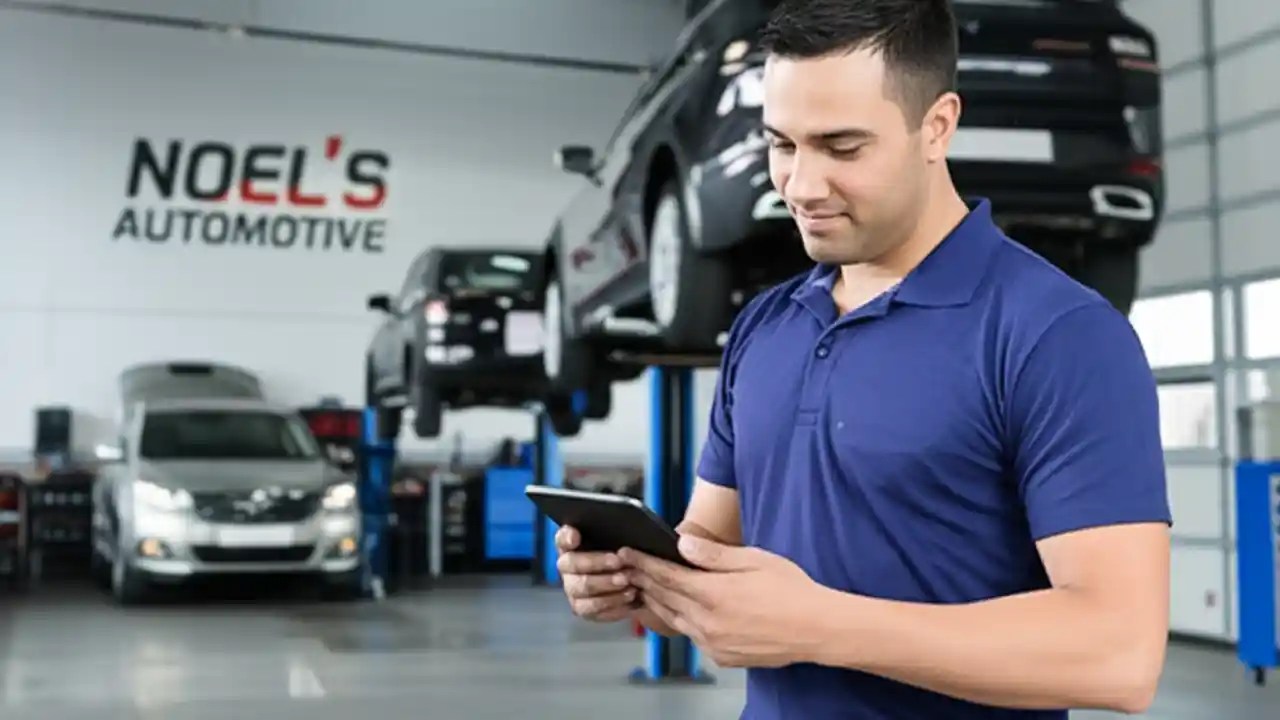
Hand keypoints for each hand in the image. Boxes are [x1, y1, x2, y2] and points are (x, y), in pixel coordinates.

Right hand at [555, 525, 637, 621]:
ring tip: (627, 582)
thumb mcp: (624, 535)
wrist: (636, 577)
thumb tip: (619, 519)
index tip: (576, 535)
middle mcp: (567, 565)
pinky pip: (592, 609)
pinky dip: (612, 604)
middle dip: (596, 562)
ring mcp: (572, 587)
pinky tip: (629, 597)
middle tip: (618, 561)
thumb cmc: (626, 552)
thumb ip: (617, 526)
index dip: (567, 536)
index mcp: (571, 543)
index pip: (562, 536)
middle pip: (571, 564)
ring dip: (605, 585)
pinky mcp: (582, 607)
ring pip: (581, 588)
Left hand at [621, 535, 828, 668]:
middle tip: (628, 567)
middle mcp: (708, 622)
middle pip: (664, 598)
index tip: (628, 552)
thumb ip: (714, 555)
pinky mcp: (722, 657)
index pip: (666, 575)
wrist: (817, 629)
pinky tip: (679, 611)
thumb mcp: (754, 560)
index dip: (644, 563)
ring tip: (645, 588)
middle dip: (645, 580)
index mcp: (713, 594)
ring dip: (658, 602)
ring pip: (674, 620)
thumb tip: (682, 544)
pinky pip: (693, 636)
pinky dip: (681, 621)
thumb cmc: (792, 590)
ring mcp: (713, 643)